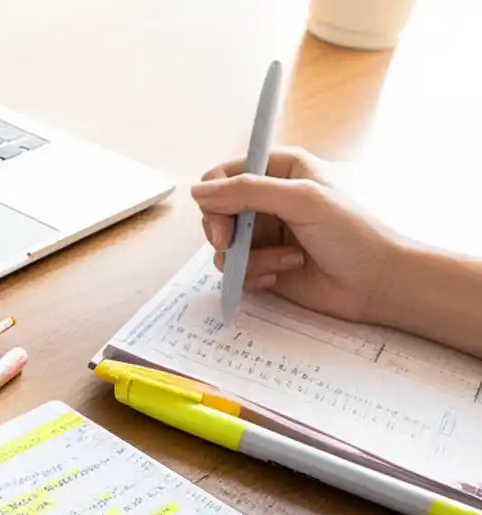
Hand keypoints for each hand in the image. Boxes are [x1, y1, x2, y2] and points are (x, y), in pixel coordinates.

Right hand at [191, 147, 403, 321]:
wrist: (378, 283)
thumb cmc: (353, 234)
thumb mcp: (302, 200)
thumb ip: (248, 192)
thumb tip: (197, 190)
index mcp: (279, 170)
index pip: (223, 175)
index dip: (215, 196)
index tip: (222, 221)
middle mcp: (267, 199)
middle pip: (215, 210)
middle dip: (223, 232)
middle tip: (232, 246)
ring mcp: (264, 233)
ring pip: (222, 244)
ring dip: (247, 258)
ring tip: (287, 262)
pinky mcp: (263, 263)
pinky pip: (234, 269)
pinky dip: (252, 275)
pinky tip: (280, 276)